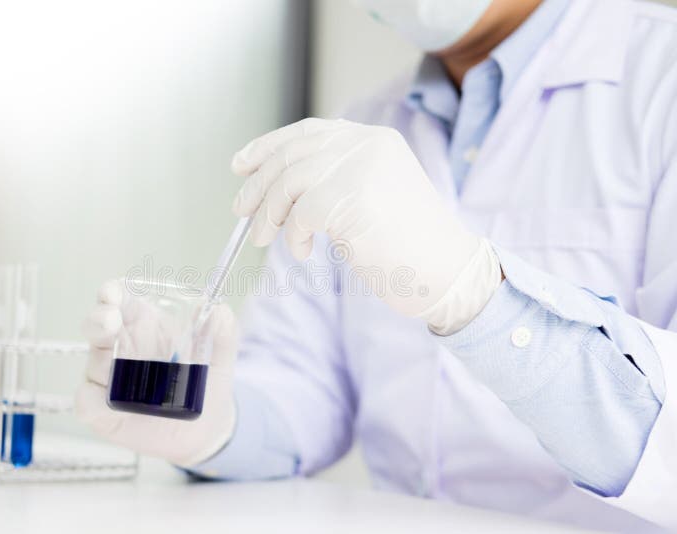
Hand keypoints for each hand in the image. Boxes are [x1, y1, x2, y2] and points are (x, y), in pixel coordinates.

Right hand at [74, 279, 238, 465]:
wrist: (205, 429)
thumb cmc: (206, 383)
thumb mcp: (220, 356)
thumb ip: (224, 332)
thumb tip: (220, 310)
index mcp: (145, 325)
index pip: (121, 300)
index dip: (113, 292)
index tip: (112, 292)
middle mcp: (122, 347)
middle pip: (99, 325)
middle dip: (99, 318)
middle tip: (111, 318)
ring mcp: (110, 378)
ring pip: (93, 361)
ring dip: (97, 353)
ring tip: (110, 352)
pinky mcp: (103, 410)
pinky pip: (88, 403)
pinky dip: (89, 400)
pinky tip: (102, 401)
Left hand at [231, 118, 482, 317]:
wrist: (448, 272)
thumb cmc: (407, 245)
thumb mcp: (369, 196)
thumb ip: (331, 180)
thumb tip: (271, 186)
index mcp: (371, 140)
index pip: (307, 132)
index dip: (268, 146)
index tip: (240, 166)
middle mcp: (366, 145)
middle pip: (291, 154)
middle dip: (258, 184)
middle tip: (240, 211)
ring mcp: (361, 168)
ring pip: (289, 182)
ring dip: (268, 214)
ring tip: (262, 238)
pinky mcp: (352, 198)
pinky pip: (299, 214)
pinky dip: (292, 236)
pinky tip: (301, 252)